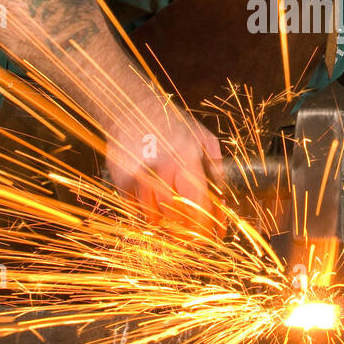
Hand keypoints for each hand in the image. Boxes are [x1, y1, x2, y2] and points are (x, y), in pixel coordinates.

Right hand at [104, 102, 224, 236]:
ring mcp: (138, 176)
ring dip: (164, 221)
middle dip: (185, 228)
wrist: (132, 108)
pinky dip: (144, 211)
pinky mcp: (121, 180)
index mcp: (185, 160)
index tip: (209, 235)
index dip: (204, 224)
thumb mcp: (203, 136)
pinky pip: (134, 209)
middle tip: (190, 233)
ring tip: (170, 214)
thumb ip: (215, 166)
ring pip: (153, 216)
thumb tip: (222, 196)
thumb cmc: (171, 122)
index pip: (198, 203)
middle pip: (175, 216)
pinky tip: (151, 201)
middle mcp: (161, 170)